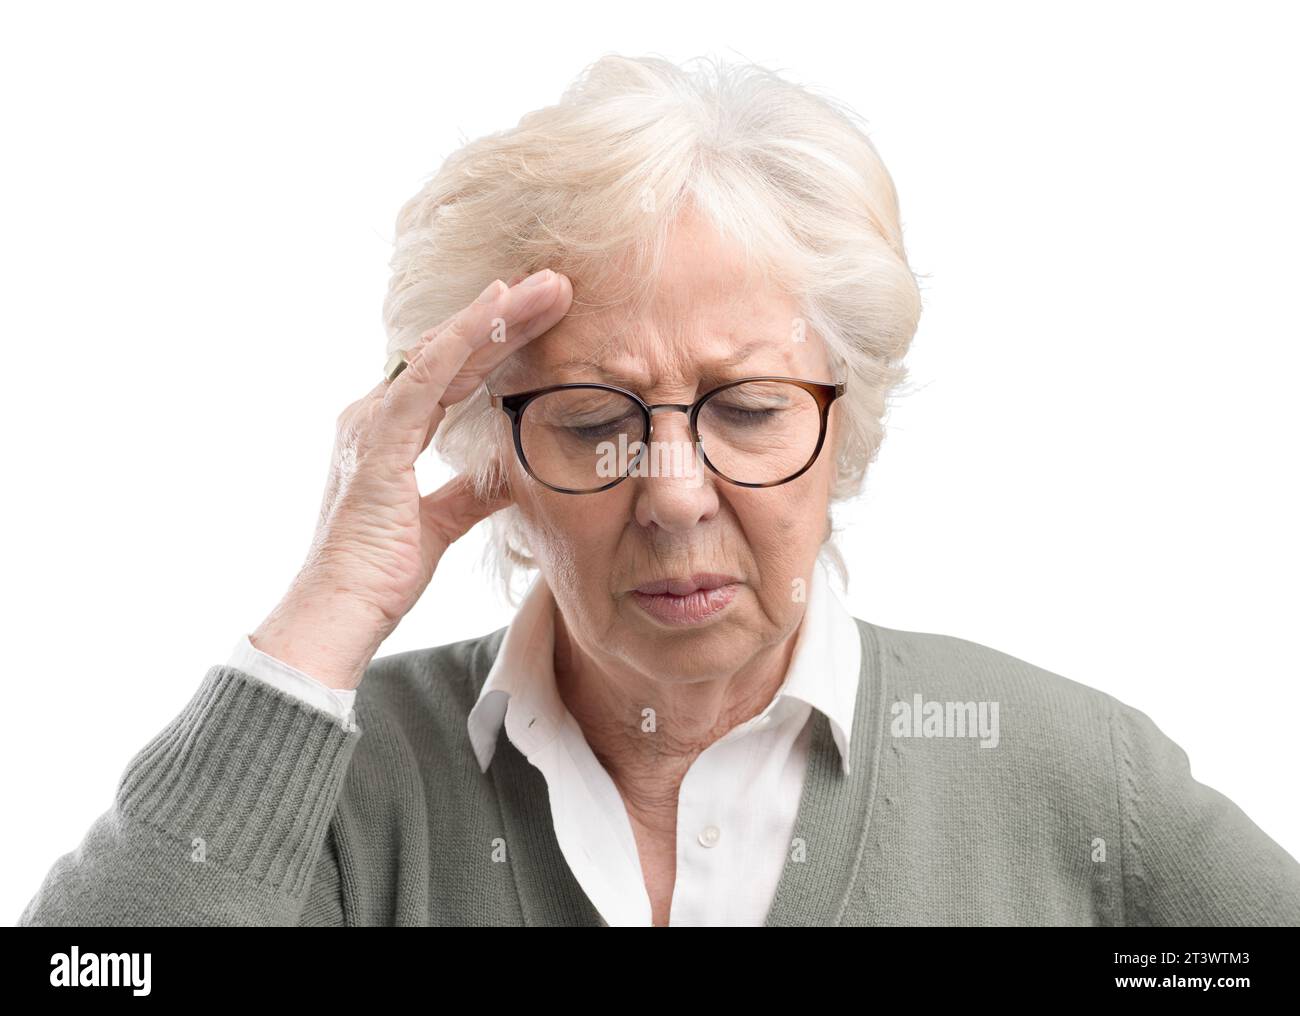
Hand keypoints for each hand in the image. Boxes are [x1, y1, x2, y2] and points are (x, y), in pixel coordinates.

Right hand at [252, 269, 571, 689]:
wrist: (341, 611)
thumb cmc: (379, 574)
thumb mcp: (441, 524)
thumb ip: (469, 494)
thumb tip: (509, 476)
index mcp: (387, 432)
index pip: (449, 373)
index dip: (494, 341)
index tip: (538, 315)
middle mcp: (374, 415)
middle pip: (450, 350)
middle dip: (505, 315)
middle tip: (555, 284)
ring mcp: (372, 422)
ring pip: (444, 350)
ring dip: (499, 314)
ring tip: (548, 285)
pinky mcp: (378, 438)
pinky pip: (428, 375)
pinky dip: (465, 338)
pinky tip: (499, 307)